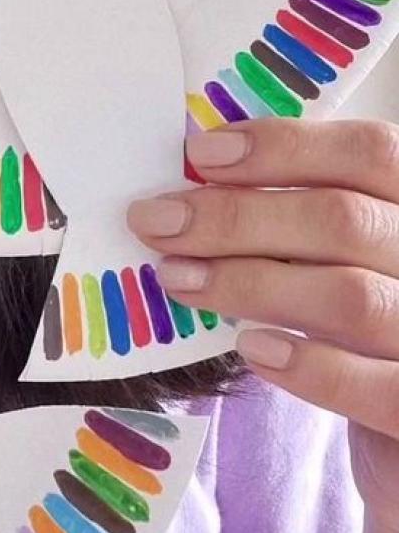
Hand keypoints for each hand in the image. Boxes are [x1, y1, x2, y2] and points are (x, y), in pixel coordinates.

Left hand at [125, 117, 398, 530]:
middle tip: (157, 222)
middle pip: (345, 219)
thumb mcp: (343, 260)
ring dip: (250, 283)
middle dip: (237, 216)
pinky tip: (249, 348)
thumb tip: (195, 184)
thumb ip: (298, 220)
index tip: (201, 153)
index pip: (371, 153)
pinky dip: (309, 364)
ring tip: (178, 279)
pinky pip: (375, 385)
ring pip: (350, 296)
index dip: (284, 147)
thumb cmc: (364, 332)